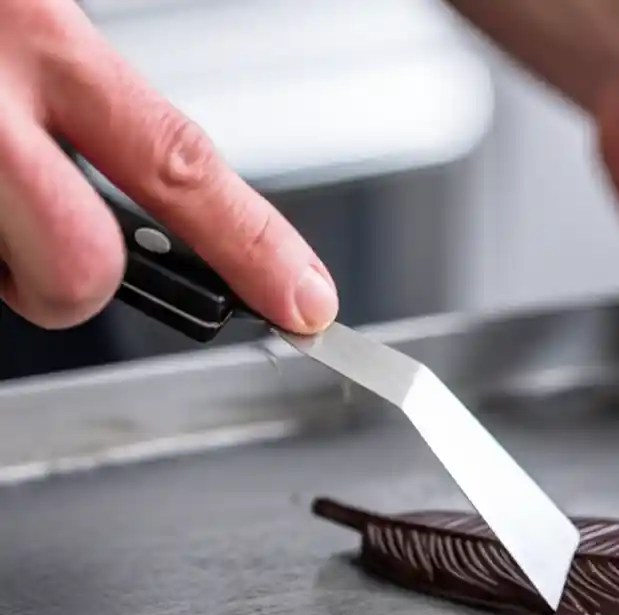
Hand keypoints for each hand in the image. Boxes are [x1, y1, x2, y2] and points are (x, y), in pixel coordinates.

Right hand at [0, 0, 336, 331]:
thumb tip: (167, 204)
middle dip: (70, 284)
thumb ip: (87, 107)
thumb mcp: (25, 27)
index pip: (179, 161)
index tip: (307, 301)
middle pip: (85, 268)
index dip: (254, 245)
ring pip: (12, 280)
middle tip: (35, 247)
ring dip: (1, 259)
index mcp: (44, 41)